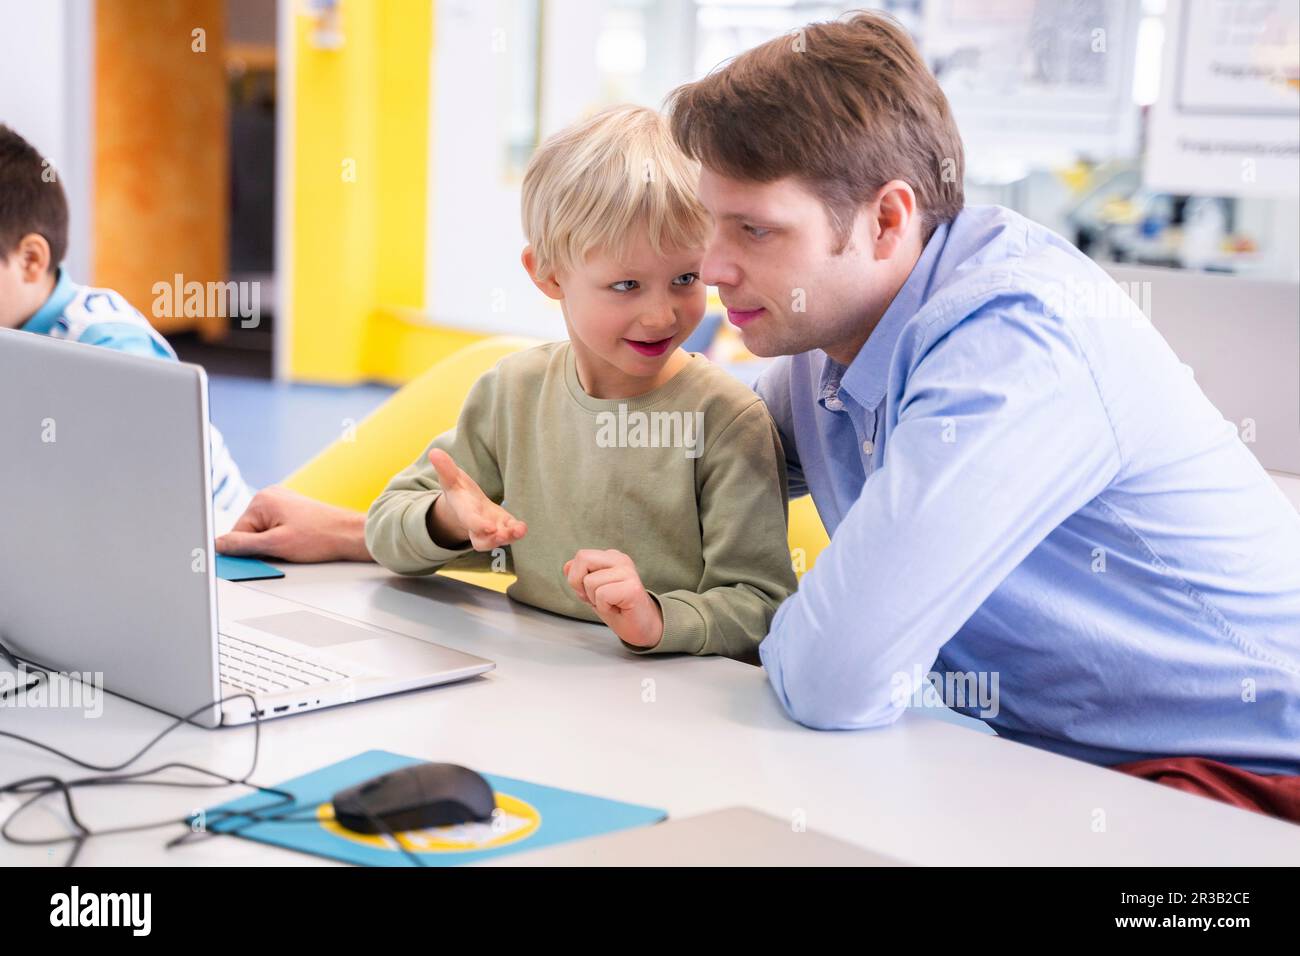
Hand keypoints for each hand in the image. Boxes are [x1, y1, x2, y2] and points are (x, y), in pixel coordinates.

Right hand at [215, 485, 371, 562]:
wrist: (349, 535)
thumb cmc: (320, 537)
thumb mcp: (275, 545)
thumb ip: (242, 545)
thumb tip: (217, 545)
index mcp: (262, 500)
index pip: (236, 532)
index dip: (246, 551)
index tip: (255, 560)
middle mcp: (270, 497)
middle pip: (248, 532)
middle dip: (260, 547)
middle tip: (282, 553)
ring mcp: (281, 502)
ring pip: (261, 533)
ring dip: (271, 545)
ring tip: (294, 546)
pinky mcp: (290, 511)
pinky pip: (274, 529)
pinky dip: (280, 540)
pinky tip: (296, 543)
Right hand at [426, 448, 526, 550]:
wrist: (467, 504)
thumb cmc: (458, 490)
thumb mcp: (451, 478)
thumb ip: (444, 467)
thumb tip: (434, 452)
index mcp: (464, 512)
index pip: (470, 520)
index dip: (478, 524)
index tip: (489, 527)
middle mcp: (477, 525)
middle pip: (482, 541)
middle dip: (492, 540)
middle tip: (503, 535)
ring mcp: (491, 528)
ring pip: (498, 539)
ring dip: (509, 536)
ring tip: (519, 531)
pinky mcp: (503, 525)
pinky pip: (510, 532)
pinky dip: (517, 531)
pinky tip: (522, 528)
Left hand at [562, 549, 663, 648]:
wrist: (642, 628)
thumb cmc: (618, 610)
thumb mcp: (592, 591)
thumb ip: (580, 577)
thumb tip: (567, 567)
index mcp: (611, 557)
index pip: (580, 557)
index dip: (577, 578)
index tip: (592, 593)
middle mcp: (621, 560)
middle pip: (583, 558)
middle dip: (580, 584)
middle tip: (597, 598)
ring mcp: (628, 572)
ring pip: (590, 581)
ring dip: (595, 600)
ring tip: (611, 604)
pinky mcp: (633, 588)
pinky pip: (602, 595)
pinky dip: (604, 607)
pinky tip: (618, 609)